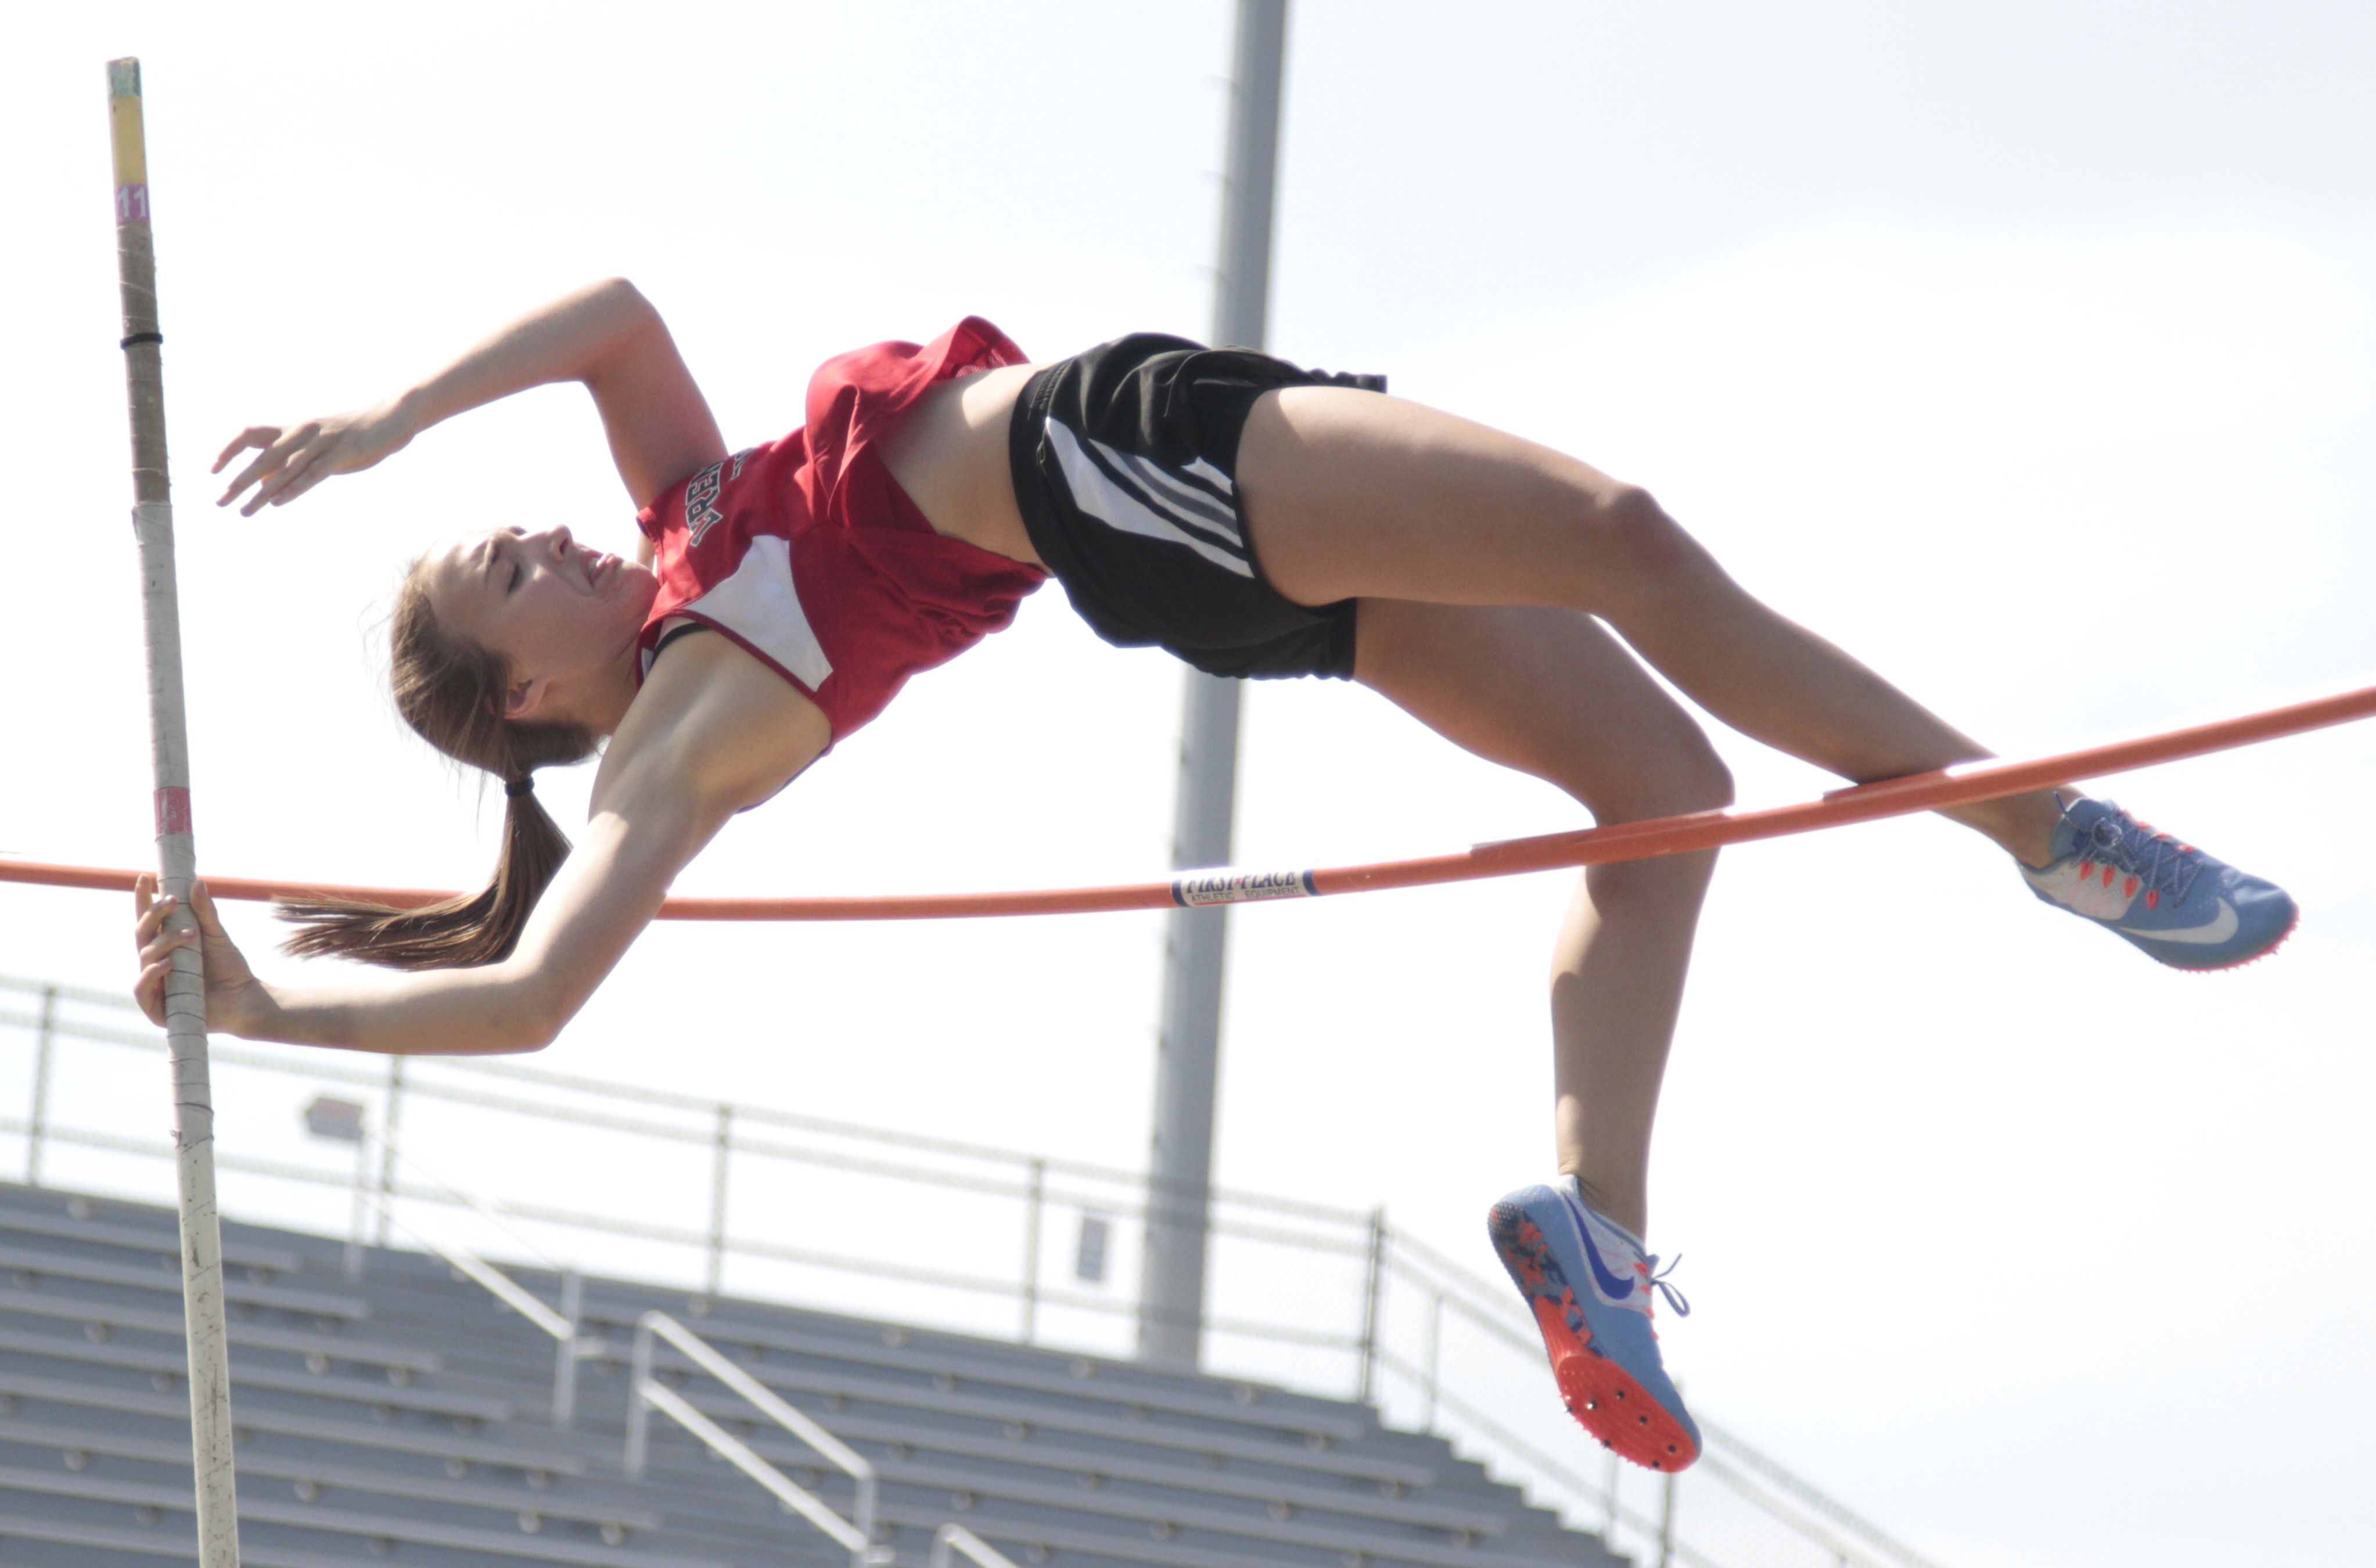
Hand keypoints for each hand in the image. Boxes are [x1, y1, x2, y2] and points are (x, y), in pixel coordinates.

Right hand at [133, 876, 270, 1036]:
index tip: (145, 877)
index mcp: (166, 946)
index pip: (148, 921)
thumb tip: (197, 882)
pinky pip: (142, 988)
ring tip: (190, 934)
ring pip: (144, 956)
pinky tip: (169, 963)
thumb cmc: (230, 968)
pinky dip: (153, 973)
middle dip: (154, 914)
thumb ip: (205, 912)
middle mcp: (155, 963)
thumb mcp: (216, 936)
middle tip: (172, 900)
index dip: (144, 900)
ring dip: (165, 941)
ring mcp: (154, 985)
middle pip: (142, 934)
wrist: (245, 998)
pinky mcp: (156, 1008)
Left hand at [212, 398, 414, 515]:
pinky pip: (314, 474)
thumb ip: (291, 463)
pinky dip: (294, 488)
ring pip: (285, 469)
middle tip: (220, 502)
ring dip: (261, 493)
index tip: (212, 470)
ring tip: (244, 513)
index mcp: (293, 429)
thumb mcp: (318, 449)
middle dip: (238, 481)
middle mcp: (302, 433)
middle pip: (261, 457)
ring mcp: (322, 443)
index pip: (249, 435)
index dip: (228, 450)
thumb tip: (263, 485)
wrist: (390, 418)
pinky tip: (277, 503)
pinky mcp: (343, 454)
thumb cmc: (353, 435)